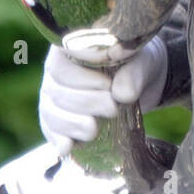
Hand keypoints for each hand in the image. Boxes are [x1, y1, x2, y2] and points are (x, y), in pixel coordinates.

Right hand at [38, 36, 168, 158]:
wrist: (142, 82)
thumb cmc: (136, 65)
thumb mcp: (142, 63)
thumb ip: (134, 72)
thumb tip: (122, 94)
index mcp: (70, 48)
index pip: (61, 62)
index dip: (81, 77)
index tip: (107, 84)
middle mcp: (56, 70)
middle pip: (56, 89)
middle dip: (84, 102)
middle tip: (112, 108)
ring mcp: (53, 96)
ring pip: (51, 111)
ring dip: (73, 124)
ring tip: (95, 129)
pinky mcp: (58, 120)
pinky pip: (50, 130)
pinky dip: (58, 138)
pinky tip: (69, 146)